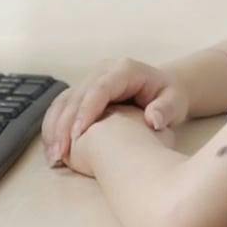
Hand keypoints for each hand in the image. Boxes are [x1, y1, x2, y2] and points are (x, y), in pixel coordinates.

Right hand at [41, 58, 189, 166]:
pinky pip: (62, 107)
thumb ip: (166, 109)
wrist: (163, 88)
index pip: (100, 88)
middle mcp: (103, 71)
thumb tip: (153, 120)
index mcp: (125, 70)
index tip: (77, 136)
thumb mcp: (175, 102)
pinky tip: (51, 148)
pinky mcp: (83, 92)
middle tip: (59, 153)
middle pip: (77, 96)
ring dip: (54, 128)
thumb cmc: (169, 96)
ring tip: (52, 156)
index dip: (86, 111)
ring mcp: (90, 80)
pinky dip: (54, 127)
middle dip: (64, 125)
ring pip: (64, 101)